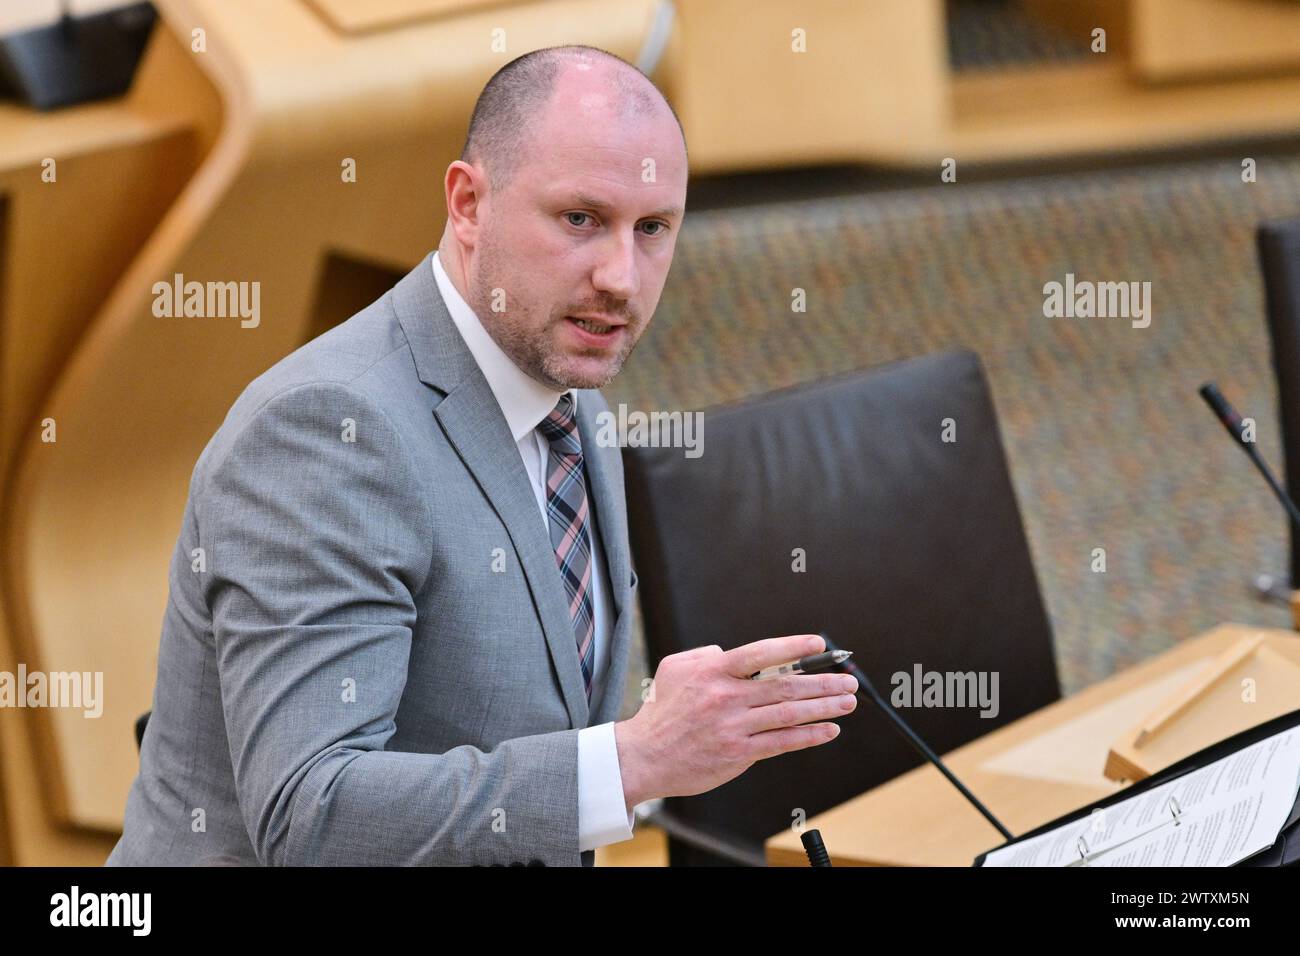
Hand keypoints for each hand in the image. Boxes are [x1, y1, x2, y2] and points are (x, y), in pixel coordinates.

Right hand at [614, 634, 856, 810]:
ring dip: (824, 707)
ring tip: (847, 702)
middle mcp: (727, 697)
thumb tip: (731, 653)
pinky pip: (782, 742)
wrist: (644, 756)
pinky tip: (828, 730)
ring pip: (789, 714)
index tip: (818, 643)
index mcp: (713, 672)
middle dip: (822, 682)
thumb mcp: (674, 668)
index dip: (792, 647)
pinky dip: (808, 735)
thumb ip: (706, 655)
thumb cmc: (660, 712)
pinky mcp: (739, 753)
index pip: (761, 653)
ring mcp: (734, 727)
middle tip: (848, 680)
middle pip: (785, 686)